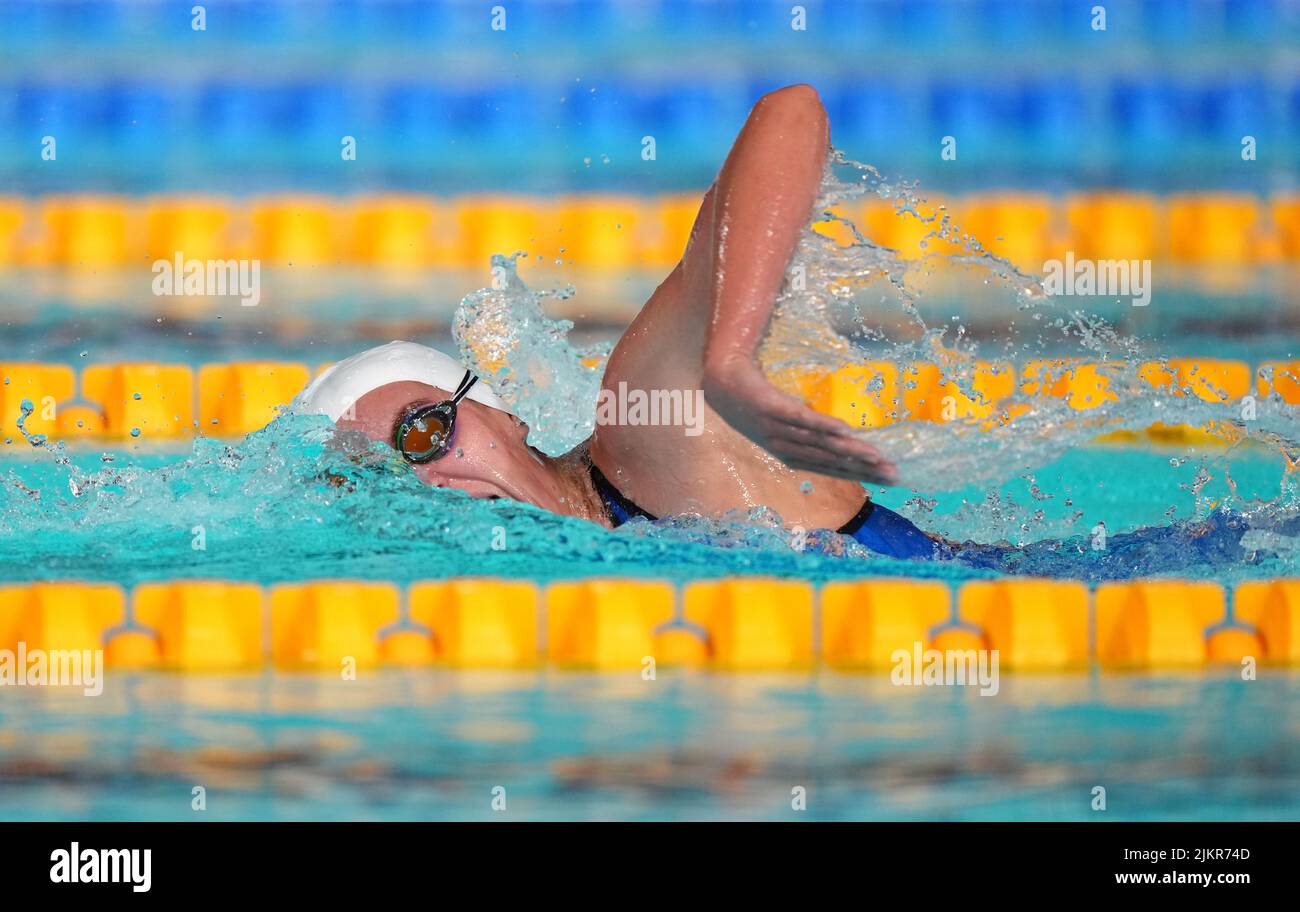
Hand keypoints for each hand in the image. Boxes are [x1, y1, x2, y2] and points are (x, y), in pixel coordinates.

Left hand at [702, 356, 898, 483]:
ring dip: (850, 451)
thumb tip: (845, 437)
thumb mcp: (784, 426)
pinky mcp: (771, 408)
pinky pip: (801, 418)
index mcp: (790, 455)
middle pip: (830, 461)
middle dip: (863, 468)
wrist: (723, 382)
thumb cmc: (757, 405)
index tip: (889, 480)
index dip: (860, 475)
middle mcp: (785, 447)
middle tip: (893, 473)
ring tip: (877, 456)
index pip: (831, 469)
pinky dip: (823, 426)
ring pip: (819, 443)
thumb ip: (810, 434)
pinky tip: (844, 430)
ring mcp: (777, 429)